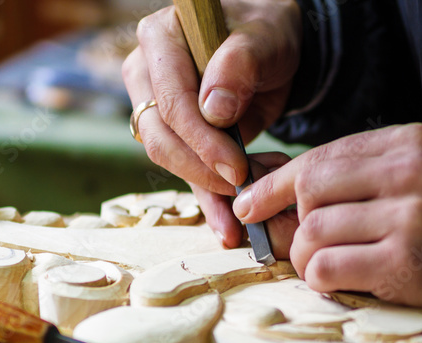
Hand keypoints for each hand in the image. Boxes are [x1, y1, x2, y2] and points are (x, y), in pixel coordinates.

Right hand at [122, 1, 301, 245]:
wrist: (274, 52)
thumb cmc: (268, 35)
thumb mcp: (266, 38)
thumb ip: (241, 62)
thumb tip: (213, 109)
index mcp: (161, 38)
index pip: (171, 99)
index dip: (201, 140)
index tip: (236, 169)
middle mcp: (146, 71)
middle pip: (160, 135)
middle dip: (200, 171)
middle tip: (240, 193)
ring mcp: (153, 104)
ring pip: (167, 159)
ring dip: (205, 193)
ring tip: (240, 220)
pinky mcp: (171, 135)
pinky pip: (184, 172)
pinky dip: (208, 201)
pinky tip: (228, 227)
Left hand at [232, 124, 421, 307]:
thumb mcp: (414, 175)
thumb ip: (356, 176)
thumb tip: (273, 194)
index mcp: (406, 142)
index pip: (320, 157)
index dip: (275, 183)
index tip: (249, 202)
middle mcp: (408, 172)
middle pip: (310, 190)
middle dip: (292, 221)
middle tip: (299, 243)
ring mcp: (408, 217)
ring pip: (313, 232)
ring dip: (304, 256)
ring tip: (323, 266)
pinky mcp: (403, 261)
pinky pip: (327, 268)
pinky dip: (319, 278)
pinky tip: (337, 281)